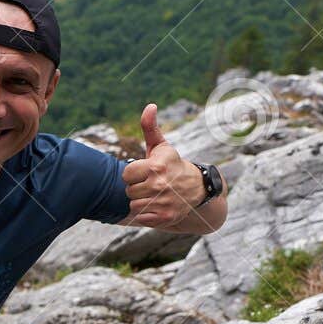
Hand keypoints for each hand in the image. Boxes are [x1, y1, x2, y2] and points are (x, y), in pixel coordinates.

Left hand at [122, 102, 206, 226]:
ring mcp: (163, 202)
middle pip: (129, 191)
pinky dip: (146, 214)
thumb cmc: (172, 165)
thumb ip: (150, 127)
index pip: (126, 174)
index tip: (144, 172)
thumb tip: (150, 106)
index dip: (133, 173)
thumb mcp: (161, 146)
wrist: (196, 189)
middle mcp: (160, 185)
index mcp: (156, 166)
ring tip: (153, 195)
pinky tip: (156, 205)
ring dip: (141, 201)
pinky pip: (141, 217)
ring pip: (134, 205)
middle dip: (137, 188)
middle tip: (151, 184)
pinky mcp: (165, 217)